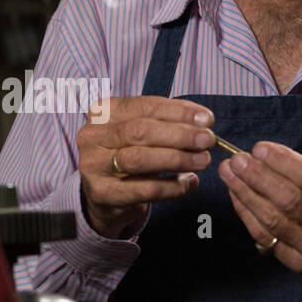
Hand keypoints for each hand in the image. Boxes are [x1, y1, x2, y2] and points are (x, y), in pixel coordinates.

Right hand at [77, 96, 215, 238]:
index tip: (206, 119)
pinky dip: (172, 187)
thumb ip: (167, 123)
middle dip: (180, 134)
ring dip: (177, 159)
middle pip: (140, 131)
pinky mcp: (103, 194)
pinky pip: (144, 190)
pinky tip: (190, 182)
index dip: (178, 111)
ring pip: (139, 159)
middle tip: (208, 140)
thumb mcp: (140, 133)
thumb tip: (204, 122)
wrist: (103, 196)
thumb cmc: (128, 155)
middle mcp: (92, 136)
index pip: (144, 106)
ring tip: (203, 160)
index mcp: (102, 112)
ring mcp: (94, 166)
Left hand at [217, 140, 301, 285]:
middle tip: (237, 160)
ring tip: (229, 173)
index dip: (282, 162)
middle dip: (258, 178)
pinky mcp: (299, 265)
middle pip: (289, 202)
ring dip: (245, 194)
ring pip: (273, 222)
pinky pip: (265, 237)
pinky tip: (236, 194)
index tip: (259, 148)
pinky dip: (247, 213)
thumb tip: (264, 156)